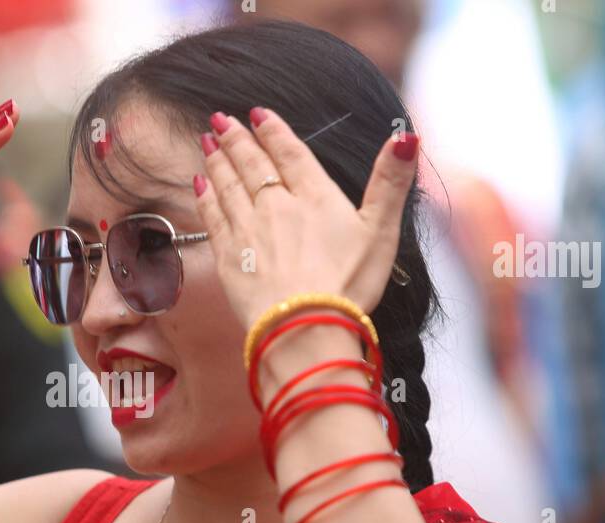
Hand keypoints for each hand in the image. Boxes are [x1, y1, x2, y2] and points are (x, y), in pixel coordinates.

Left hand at [193, 109, 419, 328]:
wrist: (304, 326)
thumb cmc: (348, 285)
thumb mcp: (382, 231)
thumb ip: (391, 182)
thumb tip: (406, 137)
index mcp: (315, 197)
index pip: (290, 153)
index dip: (273, 130)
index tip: (257, 113)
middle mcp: (276, 207)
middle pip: (252, 164)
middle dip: (236, 139)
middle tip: (219, 118)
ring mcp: (248, 231)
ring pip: (228, 186)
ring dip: (217, 161)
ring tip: (207, 140)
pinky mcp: (229, 258)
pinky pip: (212, 218)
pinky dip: (205, 197)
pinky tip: (198, 184)